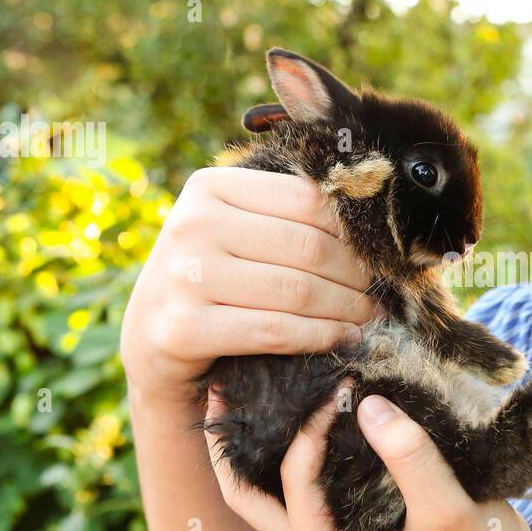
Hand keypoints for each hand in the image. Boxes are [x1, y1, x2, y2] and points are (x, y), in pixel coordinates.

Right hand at [120, 166, 378, 400]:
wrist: (152, 343)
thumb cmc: (211, 280)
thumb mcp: (235, 233)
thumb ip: (283, 217)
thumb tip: (370, 221)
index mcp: (208, 187)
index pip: (307, 200)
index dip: (353, 232)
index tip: (376, 256)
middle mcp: (191, 224)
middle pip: (308, 247)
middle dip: (356, 276)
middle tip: (379, 294)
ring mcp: (184, 277)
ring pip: (298, 291)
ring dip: (347, 309)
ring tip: (369, 317)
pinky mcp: (184, 329)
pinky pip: (277, 331)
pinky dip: (321, 337)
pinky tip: (344, 339)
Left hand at [203, 382, 531, 530]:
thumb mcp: (447, 507)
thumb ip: (408, 457)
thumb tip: (364, 402)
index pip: (292, 483)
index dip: (309, 432)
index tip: (344, 388)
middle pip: (248, 492)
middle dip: (232, 441)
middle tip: (222, 381)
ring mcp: (329, 530)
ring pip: (268, 484)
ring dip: (258, 438)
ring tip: (247, 383)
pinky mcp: (347, 512)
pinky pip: (303, 475)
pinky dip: (295, 440)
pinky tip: (298, 398)